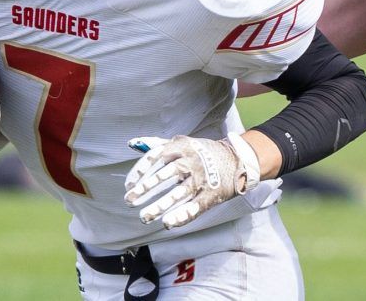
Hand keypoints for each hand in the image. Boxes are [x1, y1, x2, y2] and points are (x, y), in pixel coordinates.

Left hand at [123, 133, 260, 228]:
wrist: (236, 159)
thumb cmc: (201, 152)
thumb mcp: (182, 143)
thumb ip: (157, 144)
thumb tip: (132, 143)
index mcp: (182, 146)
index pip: (157, 156)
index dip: (141, 171)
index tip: (129, 185)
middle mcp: (192, 161)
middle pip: (166, 175)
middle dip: (146, 189)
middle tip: (130, 201)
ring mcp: (202, 178)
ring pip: (179, 193)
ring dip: (160, 206)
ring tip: (144, 217)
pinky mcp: (211, 194)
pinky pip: (195, 206)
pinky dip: (182, 216)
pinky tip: (168, 223)